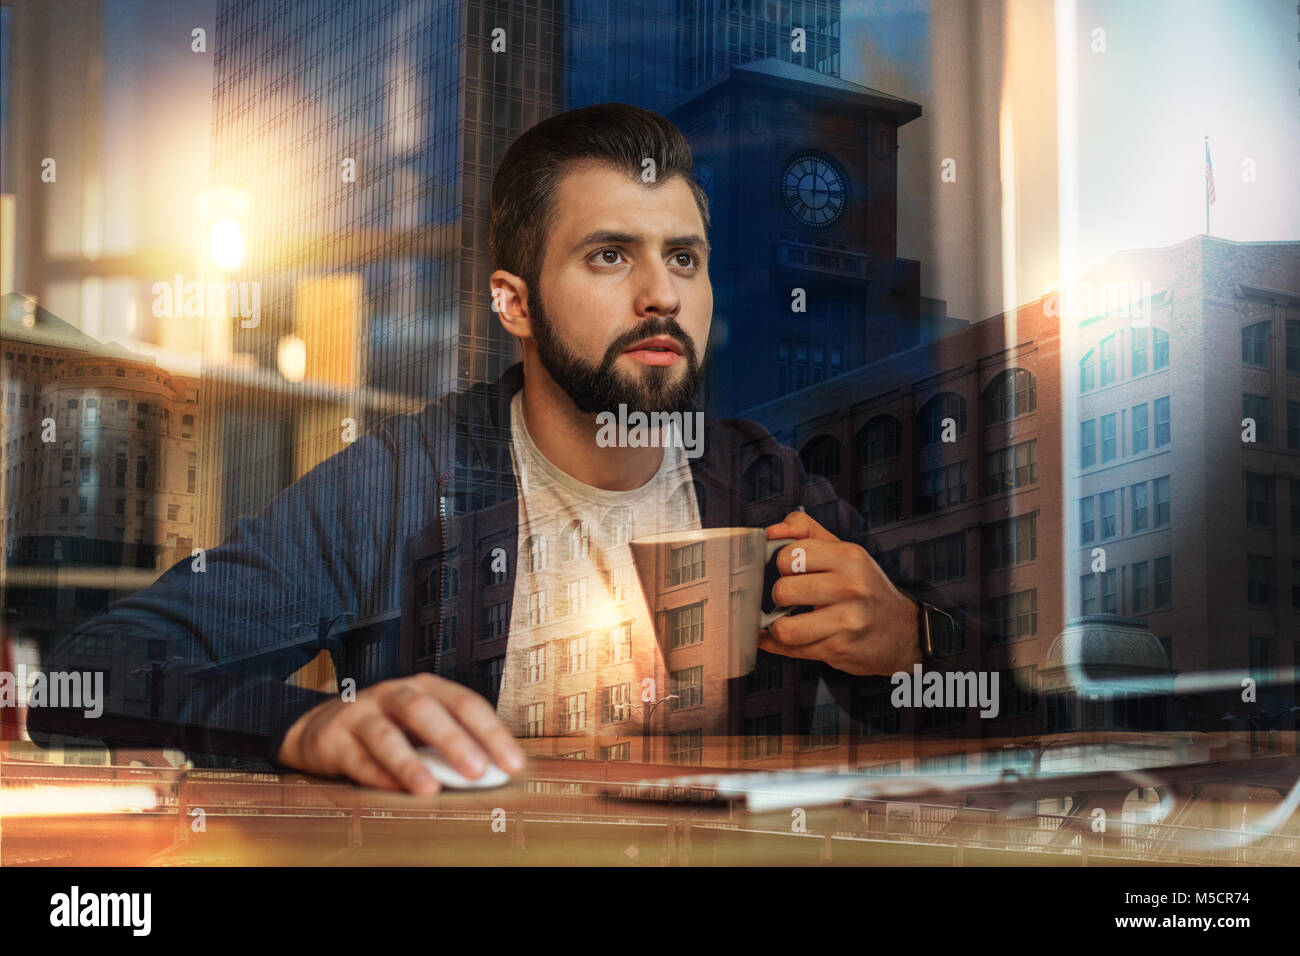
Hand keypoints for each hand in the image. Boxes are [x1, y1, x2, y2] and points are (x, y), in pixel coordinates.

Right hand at [276, 673, 525, 793]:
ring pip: (386, 735)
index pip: (465, 703)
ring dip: (410, 763)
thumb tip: (493, 774)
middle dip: (454, 740)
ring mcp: (360, 713)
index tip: (513, 764)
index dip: (491, 733)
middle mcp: (392, 693)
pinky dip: (377, 777)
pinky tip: (395, 792)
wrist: (319, 728)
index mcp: (424, 687)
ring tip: (430, 789)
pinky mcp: (333, 738)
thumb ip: (451, 745)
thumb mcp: (420, 727)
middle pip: (425, 710)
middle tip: (478, 771)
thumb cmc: (388, 728)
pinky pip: (357, 760)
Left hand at [759, 510, 921, 675]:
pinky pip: (792, 649)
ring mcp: (847, 621)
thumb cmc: (864, 588)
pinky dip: (780, 644)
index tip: (792, 571)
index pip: (788, 556)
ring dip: (779, 626)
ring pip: (784, 628)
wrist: (902, 630)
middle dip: (781, 597)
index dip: (782, 564)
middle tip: (793, 598)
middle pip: (783, 591)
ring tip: (791, 620)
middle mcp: (851, 587)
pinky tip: (787, 637)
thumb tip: (771, 531)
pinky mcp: (839, 649)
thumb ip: (805, 530)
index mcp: (849, 556)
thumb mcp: (842, 550)